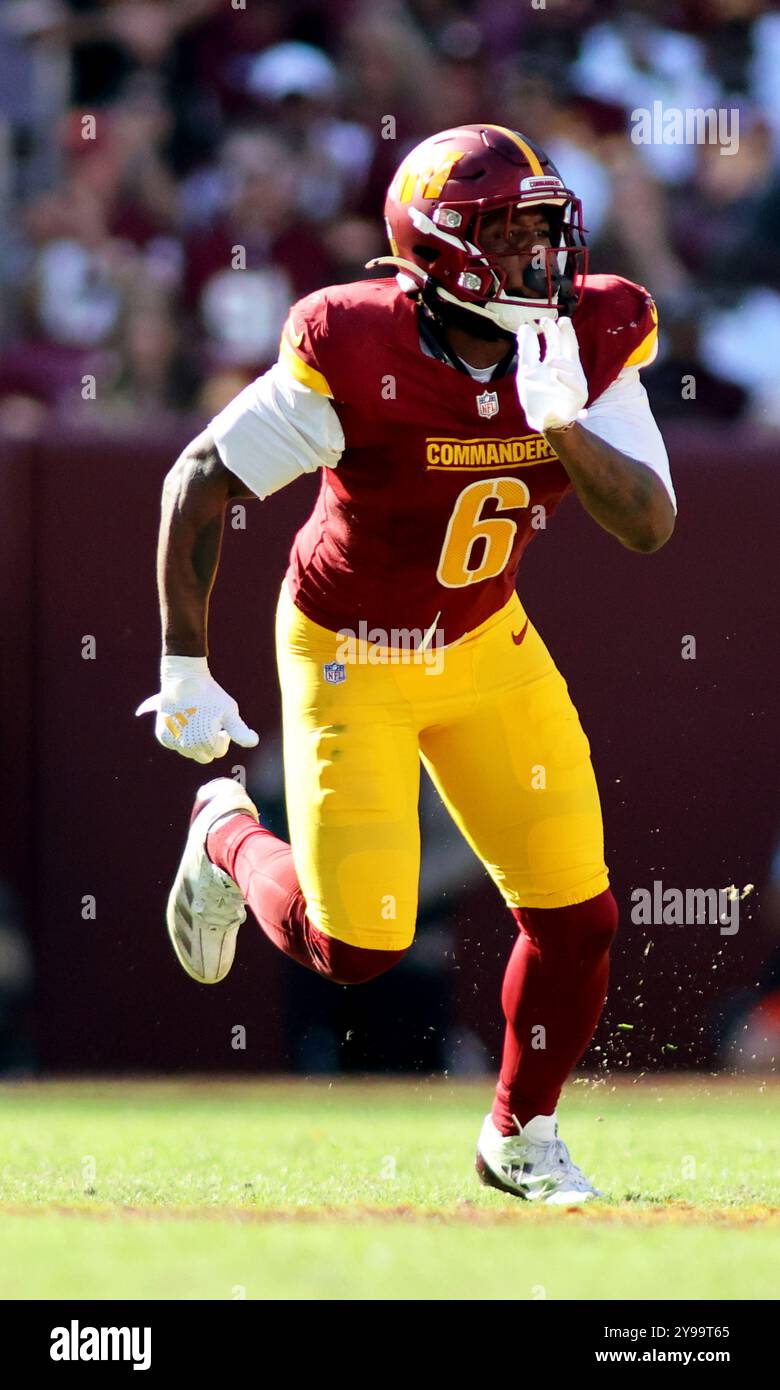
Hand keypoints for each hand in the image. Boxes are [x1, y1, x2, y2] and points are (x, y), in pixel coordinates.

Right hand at [136, 656, 258, 762]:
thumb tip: (254, 742)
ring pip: (189, 752)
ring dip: (195, 742)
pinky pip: (176, 745)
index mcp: (205, 741)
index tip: (221, 725)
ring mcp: (173, 741)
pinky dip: (181, 738)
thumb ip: (240, 731)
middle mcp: (187, 745)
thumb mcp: (229, 711)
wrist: (184, 678)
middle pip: (204, 756)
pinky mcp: (162, 735)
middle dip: (209, 744)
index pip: (218, 752)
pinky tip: (184, 722)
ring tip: (197, 721)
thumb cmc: (210, 694)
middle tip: (210, 725)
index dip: (223, 738)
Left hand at [516, 318, 587, 432]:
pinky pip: (573, 385)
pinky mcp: (578, 395)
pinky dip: (564, 379)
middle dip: (564, 335)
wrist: (541, 420)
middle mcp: (569, 368)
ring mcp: (575, 380)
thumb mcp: (527, 370)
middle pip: (569, 347)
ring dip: (560, 364)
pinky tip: (554, 374)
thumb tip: (524, 327)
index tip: (544, 320)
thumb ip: (527, 350)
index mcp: (558, 361)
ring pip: (571, 367)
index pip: (559, 341)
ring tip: (549, 363)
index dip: (554, 330)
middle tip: (555, 324)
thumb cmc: (537, 395)